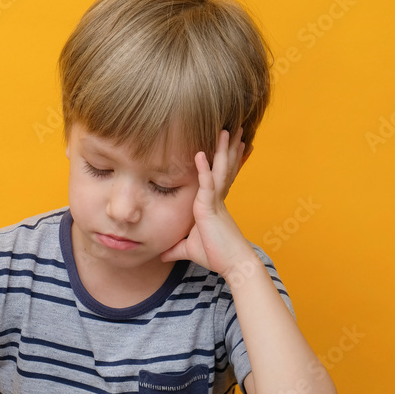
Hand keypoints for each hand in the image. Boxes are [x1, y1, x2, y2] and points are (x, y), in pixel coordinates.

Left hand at [160, 127, 253, 275]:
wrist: (233, 265)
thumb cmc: (216, 256)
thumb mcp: (189, 249)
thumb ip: (175, 249)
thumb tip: (162, 255)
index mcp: (212, 203)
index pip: (218, 176)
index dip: (223, 159)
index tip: (228, 145)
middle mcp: (216, 198)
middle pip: (223, 166)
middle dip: (227, 147)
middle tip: (233, 128)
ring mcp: (215, 201)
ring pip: (219, 169)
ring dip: (221, 149)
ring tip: (225, 130)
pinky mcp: (210, 207)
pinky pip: (207, 183)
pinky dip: (203, 168)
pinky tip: (200, 153)